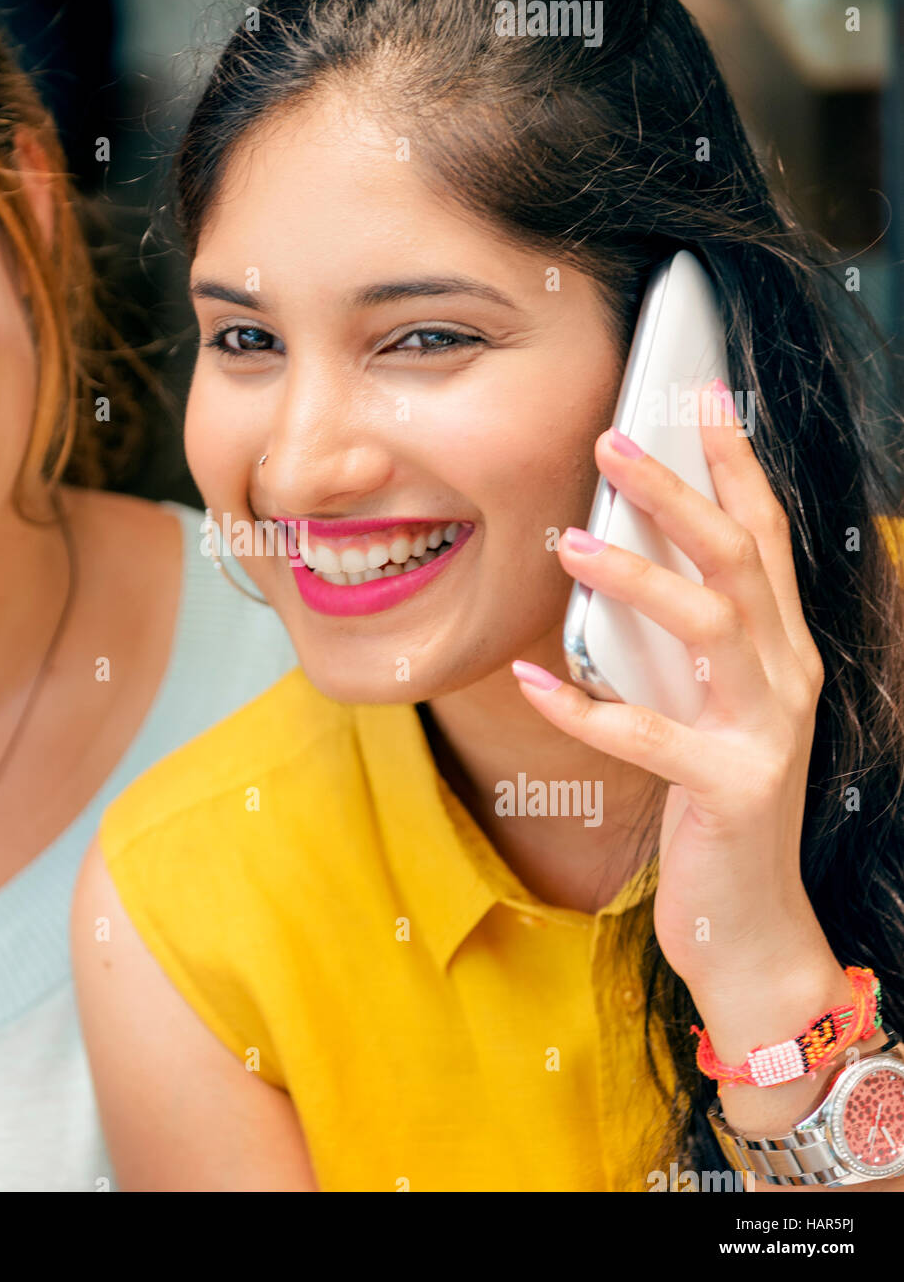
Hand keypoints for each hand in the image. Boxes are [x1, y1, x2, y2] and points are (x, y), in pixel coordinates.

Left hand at [512, 383, 831, 1012]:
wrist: (751, 923)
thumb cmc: (712, 802)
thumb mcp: (701, 704)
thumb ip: (675, 641)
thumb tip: (606, 560)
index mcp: (781, 649)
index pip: (764, 534)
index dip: (733, 461)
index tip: (698, 394)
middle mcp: (787, 678)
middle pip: (740, 558)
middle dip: (678, 492)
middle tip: (612, 440)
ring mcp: (765, 734)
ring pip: (711, 626)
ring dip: (637, 578)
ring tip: (569, 543)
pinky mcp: (727, 790)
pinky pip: (645, 736)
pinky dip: (582, 707)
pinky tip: (530, 678)